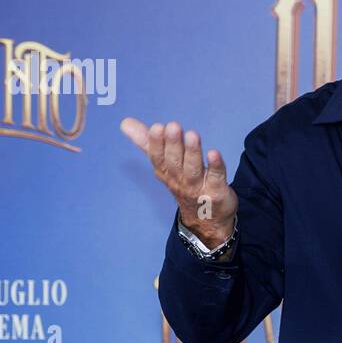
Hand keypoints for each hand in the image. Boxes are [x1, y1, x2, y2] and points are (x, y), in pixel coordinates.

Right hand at [120, 117, 237, 247]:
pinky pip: (215, 177)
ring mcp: (198, 187)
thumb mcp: (163, 165)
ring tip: (192, 135)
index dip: (156, 143)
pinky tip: (214, 153)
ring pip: (193, 169)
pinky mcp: (216, 191)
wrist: (206, 219)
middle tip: (173, 126)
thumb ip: (146, 143)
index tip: (156, 127)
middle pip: (174, 162)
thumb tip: (125, 123)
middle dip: (173, 144)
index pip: (158, 157)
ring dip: (192, 152)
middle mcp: (179, 180)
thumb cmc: (184, 184)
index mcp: (165, 172)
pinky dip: (215, 166)